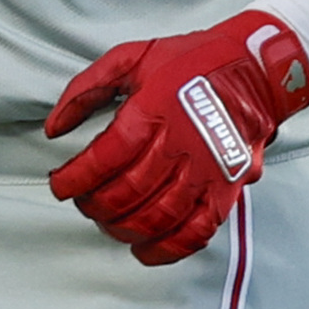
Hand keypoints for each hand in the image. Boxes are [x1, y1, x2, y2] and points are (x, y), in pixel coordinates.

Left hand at [45, 11, 308, 266]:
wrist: (255, 68)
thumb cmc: (189, 62)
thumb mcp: (129, 58)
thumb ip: (85, 89)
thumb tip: (54, 128)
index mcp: (154, 110)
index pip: (104, 158)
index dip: (75, 178)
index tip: (59, 185)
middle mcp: (181, 145)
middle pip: (127, 192)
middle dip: (94, 205)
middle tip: (83, 201)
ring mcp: (207, 171)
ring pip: (157, 217)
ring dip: (123, 228)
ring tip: (107, 221)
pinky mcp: (227, 191)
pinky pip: (196, 232)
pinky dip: (167, 250)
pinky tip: (144, 250)